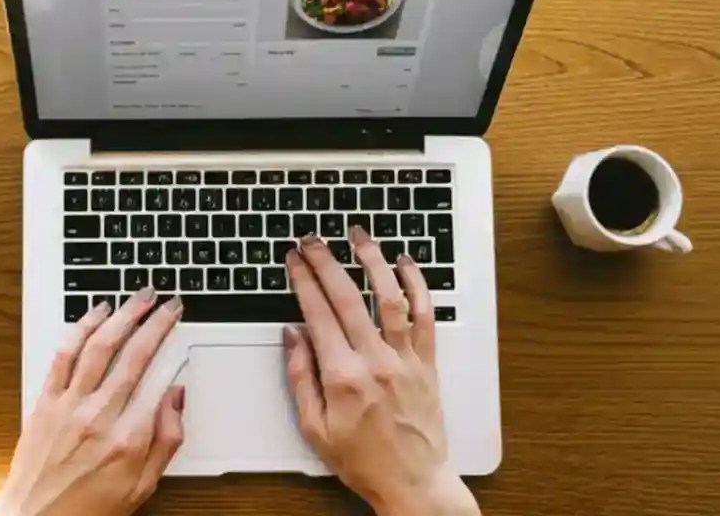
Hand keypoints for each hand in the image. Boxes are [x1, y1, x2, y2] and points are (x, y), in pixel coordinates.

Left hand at [0, 288, 184, 515]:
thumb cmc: (89, 510)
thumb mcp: (143, 488)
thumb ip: (166, 442)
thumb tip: (176, 399)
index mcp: (128, 439)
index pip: (158, 380)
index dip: (172, 348)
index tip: (181, 328)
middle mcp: (98, 417)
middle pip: (133, 355)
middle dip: (155, 322)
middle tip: (168, 302)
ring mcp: (68, 406)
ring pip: (98, 347)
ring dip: (121, 316)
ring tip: (137, 297)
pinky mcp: (45, 402)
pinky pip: (63, 356)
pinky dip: (80, 329)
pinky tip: (96, 314)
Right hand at [284, 228, 479, 515]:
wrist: (413, 483)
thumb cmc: (363, 461)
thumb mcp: (314, 428)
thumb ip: (301, 378)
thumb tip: (293, 336)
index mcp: (343, 377)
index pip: (317, 314)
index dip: (303, 281)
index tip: (293, 260)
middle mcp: (375, 362)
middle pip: (348, 298)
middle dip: (327, 263)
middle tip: (313, 240)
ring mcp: (405, 360)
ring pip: (389, 298)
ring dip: (373, 262)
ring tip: (359, 236)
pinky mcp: (427, 363)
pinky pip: (425, 316)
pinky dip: (417, 286)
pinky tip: (406, 264)